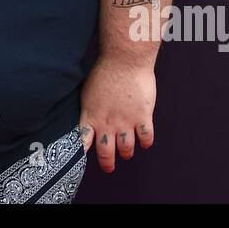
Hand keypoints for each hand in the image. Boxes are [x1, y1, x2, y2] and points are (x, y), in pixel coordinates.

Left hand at [77, 56, 156, 173]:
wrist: (124, 60)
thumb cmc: (104, 70)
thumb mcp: (88, 91)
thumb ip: (89, 108)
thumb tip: (88, 118)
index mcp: (91, 115)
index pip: (83, 142)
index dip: (82, 153)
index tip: (82, 160)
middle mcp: (107, 123)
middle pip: (106, 152)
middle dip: (107, 163)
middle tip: (109, 167)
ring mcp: (126, 122)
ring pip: (126, 149)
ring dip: (126, 153)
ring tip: (126, 153)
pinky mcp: (143, 117)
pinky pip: (146, 138)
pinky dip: (146, 142)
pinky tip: (145, 141)